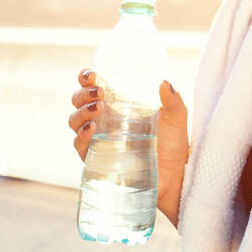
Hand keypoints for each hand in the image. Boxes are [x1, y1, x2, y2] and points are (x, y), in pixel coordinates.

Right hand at [68, 68, 189, 208]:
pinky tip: (92, 128)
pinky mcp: (97, 159)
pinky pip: (80, 146)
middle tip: (98, 93)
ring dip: (81, 112)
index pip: (93, 88)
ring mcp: (98, 140)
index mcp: (118, 106)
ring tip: (98, 108)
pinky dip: (82, 136)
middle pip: (79, 103)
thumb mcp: (176, 118)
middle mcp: (103, 121)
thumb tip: (164, 82)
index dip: (86, 79)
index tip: (92, 75)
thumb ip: (172, 100)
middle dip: (82, 94)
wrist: (175, 177)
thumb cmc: (173, 145)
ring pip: (75, 122)